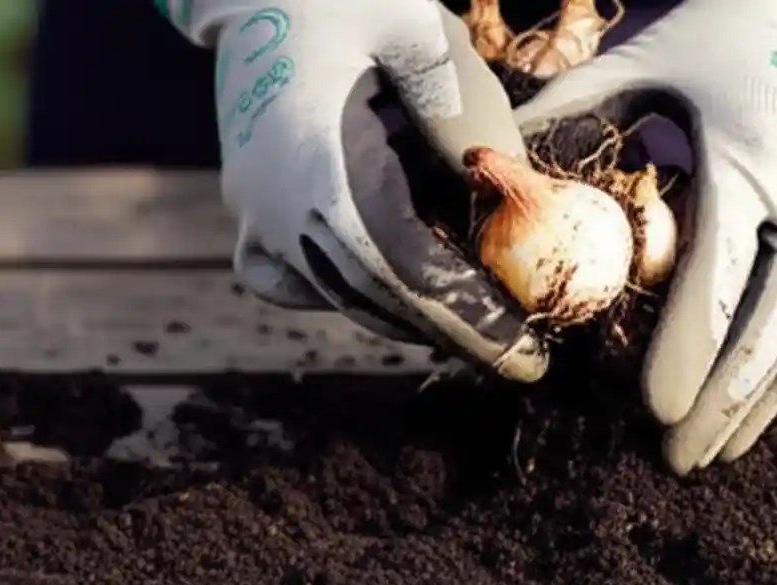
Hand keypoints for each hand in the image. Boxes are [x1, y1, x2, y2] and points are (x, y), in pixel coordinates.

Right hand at [177, 0, 547, 380]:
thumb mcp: (413, 26)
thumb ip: (459, 103)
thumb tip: (503, 183)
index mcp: (316, 162)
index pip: (402, 269)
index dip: (468, 317)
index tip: (526, 353)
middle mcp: (276, 204)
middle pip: (375, 299)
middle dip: (454, 334)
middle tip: (523, 359)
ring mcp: (255, 215)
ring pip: (341, 297)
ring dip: (413, 317)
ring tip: (484, 328)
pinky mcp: (250, 213)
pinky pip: (296, 283)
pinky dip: (350, 295)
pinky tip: (398, 286)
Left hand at [515, 0, 776, 472]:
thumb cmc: (719, 39)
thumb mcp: (642, 65)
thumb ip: (568, 120)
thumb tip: (483, 171)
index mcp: (750, 166)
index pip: (721, 283)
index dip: (687, 355)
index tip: (649, 410)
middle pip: (767, 331)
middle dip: (720, 405)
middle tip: (674, 460)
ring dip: (765, 405)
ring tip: (717, 454)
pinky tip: (768, 409)